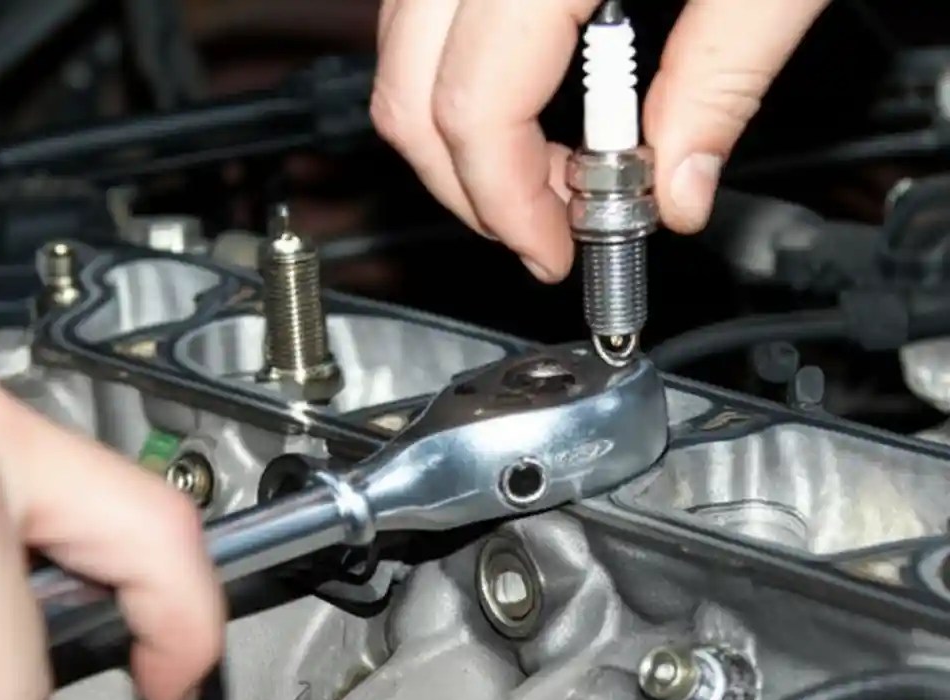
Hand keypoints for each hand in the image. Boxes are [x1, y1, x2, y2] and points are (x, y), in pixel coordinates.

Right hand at [371, 0, 829, 281]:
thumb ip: (723, 79)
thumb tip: (679, 194)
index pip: (474, 108)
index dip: (508, 205)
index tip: (554, 254)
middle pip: (407, 97)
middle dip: (470, 191)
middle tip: (547, 231)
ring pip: (399, 59)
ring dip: (460, 138)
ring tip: (550, 171)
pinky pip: (420, 22)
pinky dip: (459, 78)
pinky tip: (531, 99)